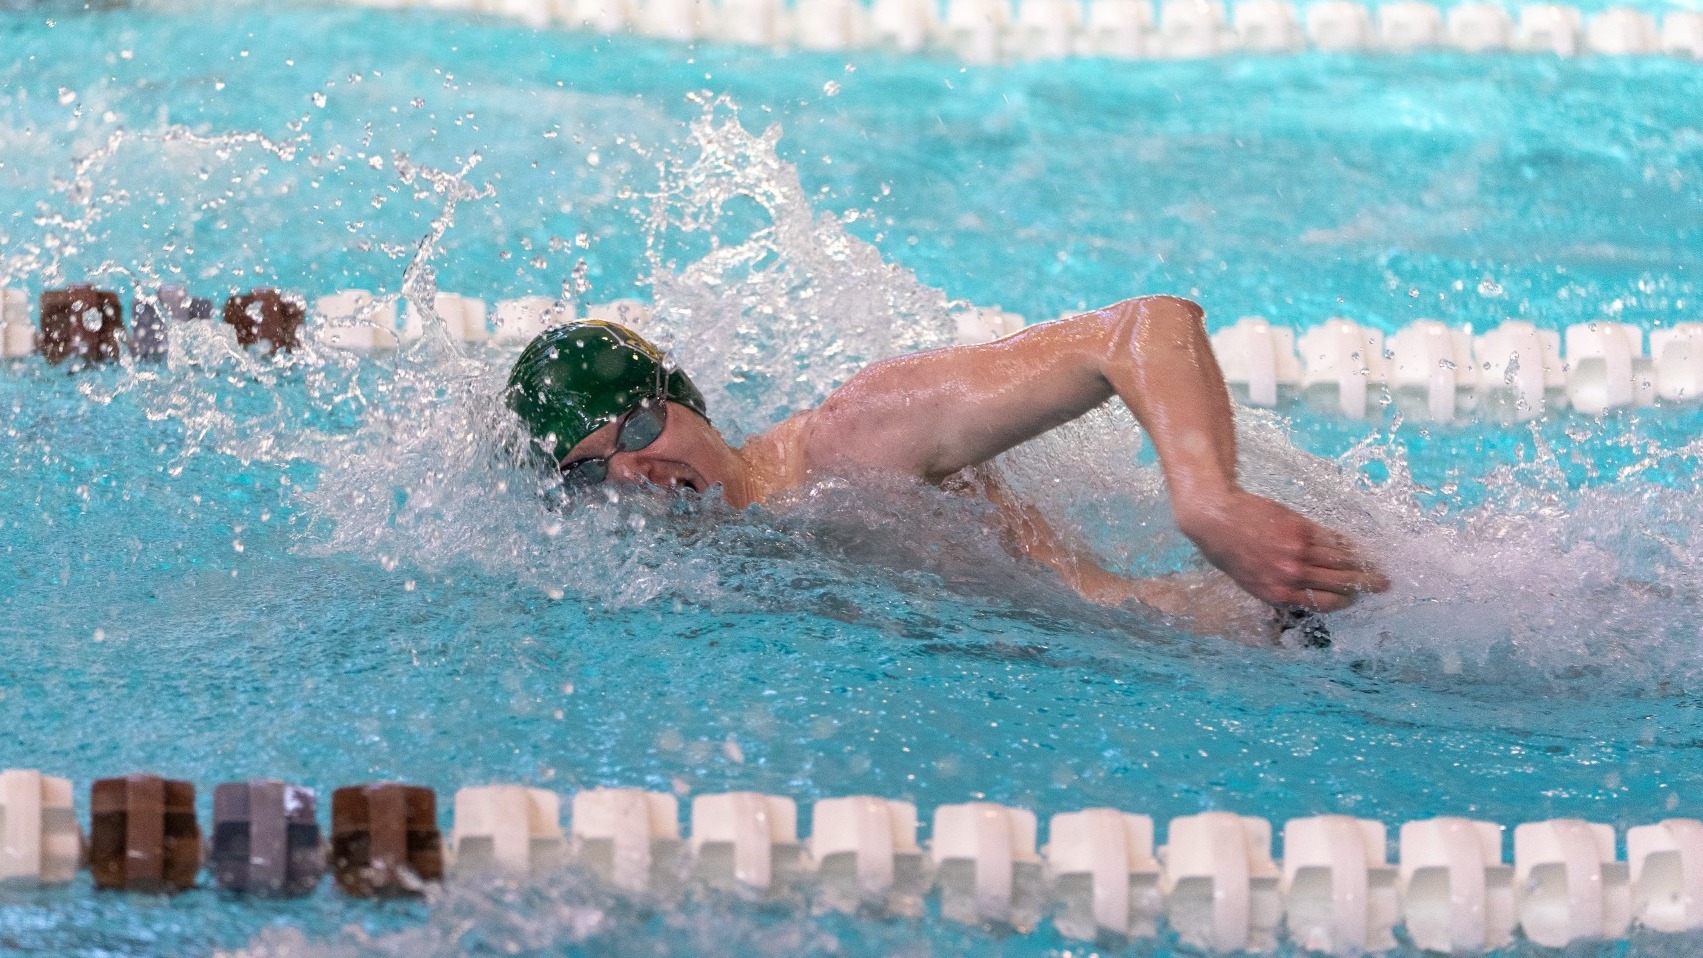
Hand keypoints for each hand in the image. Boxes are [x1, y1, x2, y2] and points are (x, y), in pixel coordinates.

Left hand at [1174, 489, 1388, 611]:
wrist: (1217, 519)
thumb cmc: (1228, 550)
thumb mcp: (1249, 581)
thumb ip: (1276, 589)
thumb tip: (1301, 593)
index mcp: (1277, 595)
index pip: (1323, 604)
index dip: (1343, 601)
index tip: (1354, 598)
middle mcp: (1292, 578)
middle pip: (1339, 584)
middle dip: (1364, 585)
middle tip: (1383, 585)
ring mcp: (1298, 554)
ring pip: (1341, 562)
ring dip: (1363, 564)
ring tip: (1377, 567)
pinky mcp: (1302, 530)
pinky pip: (1333, 540)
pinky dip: (1349, 544)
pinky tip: (1358, 546)